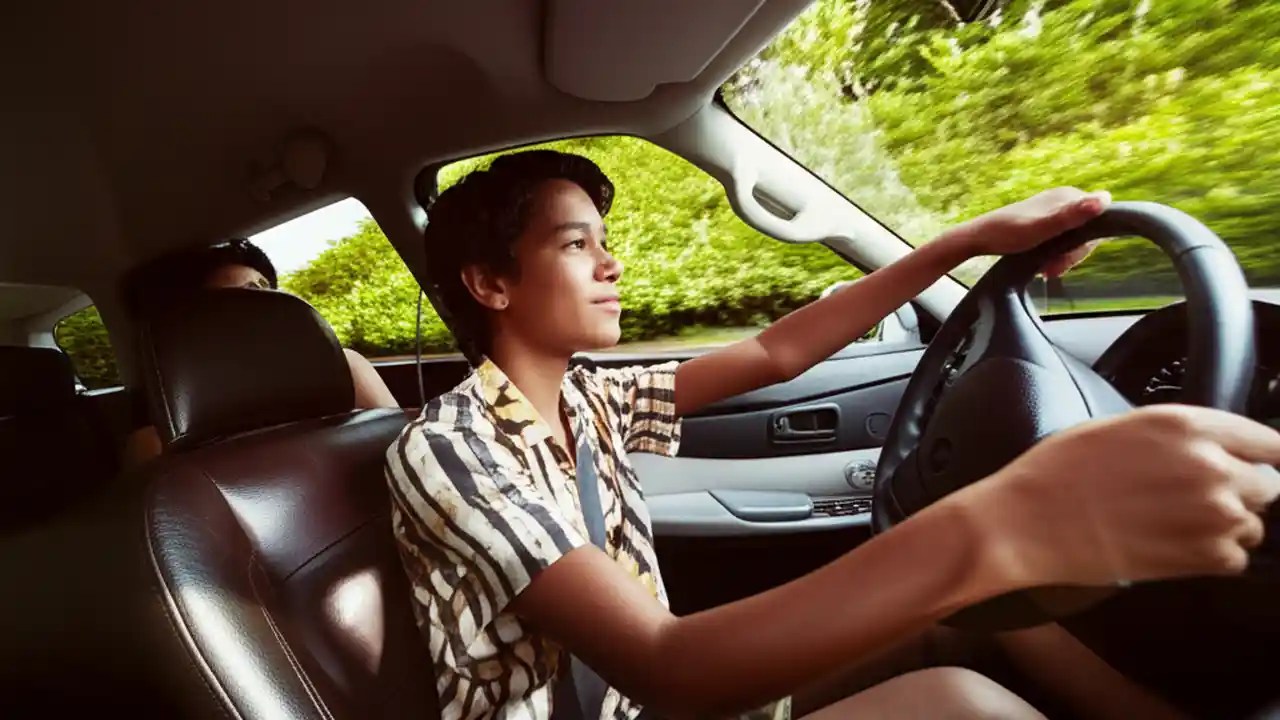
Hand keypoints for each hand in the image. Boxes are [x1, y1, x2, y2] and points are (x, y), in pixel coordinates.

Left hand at [947, 187, 1111, 276]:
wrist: (977, 239)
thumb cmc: (1008, 234)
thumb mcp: (1042, 228)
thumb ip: (1071, 215)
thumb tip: (1105, 199)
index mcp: (1069, 195)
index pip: (1102, 220)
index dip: (1088, 244)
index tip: (1068, 259)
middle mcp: (1064, 198)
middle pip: (1087, 232)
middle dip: (1073, 254)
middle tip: (1052, 270)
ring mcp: (1054, 209)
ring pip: (1075, 238)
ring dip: (1064, 258)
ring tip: (1046, 270)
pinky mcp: (1044, 220)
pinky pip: (1063, 239)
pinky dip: (1056, 254)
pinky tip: (1044, 265)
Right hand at [968, 405, 1279, 588]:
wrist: (1030, 522)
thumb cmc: (1059, 472)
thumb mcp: (1120, 427)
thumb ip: (1177, 434)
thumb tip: (1212, 447)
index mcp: (1188, 425)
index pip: (1268, 439)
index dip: (1264, 454)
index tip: (1258, 464)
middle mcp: (1212, 467)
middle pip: (1268, 485)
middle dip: (1239, 491)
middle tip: (1195, 498)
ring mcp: (1214, 515)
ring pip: (1252, 524)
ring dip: (1225, 526)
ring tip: (1175, 525)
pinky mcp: (1204, 557)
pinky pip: (1235, 559)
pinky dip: (1211, 557)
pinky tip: (1171, 546)